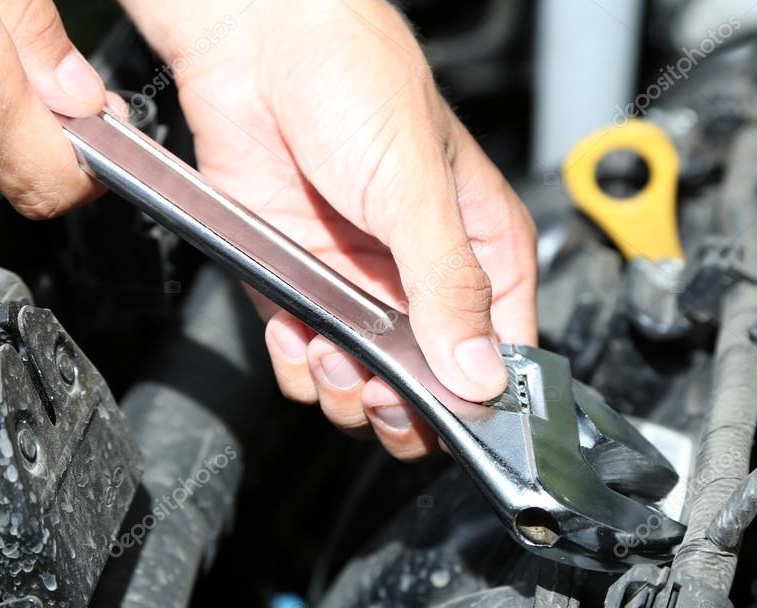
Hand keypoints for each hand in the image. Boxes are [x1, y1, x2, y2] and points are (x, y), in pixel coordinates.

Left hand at [121, 0, 537, 458]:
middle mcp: (421, 277)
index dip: (478, 395)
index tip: (449, 415)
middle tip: (379, 389)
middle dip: (402, 404)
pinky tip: (295, 332)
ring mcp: (359, 285)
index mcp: (479, 249)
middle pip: (429, 385)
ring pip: (364, 383)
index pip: (499, 351)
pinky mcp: (300, 285)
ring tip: (332, 353)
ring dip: (344, 388)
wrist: (256, 44)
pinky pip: (305, 357)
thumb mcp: (416, 187)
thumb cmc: (355, 81)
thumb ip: (449, 284)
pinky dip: (297, 364)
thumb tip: (481, 373)